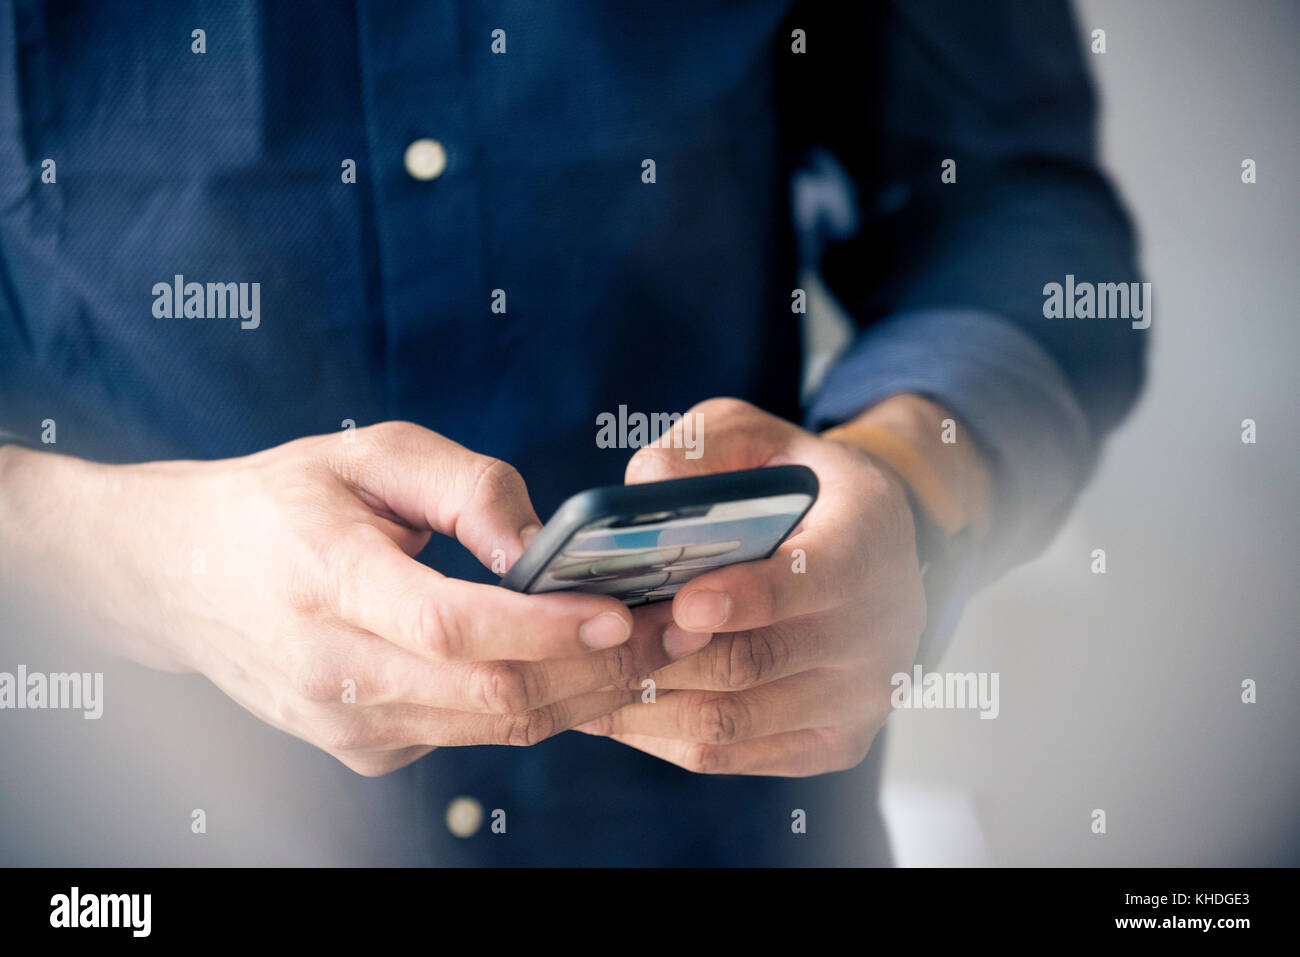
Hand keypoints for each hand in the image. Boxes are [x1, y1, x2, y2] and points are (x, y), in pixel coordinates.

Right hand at [0, 424, 687, 775]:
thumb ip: (464, 486)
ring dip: (584, 696)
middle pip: (487, 693)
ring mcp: (344, 723)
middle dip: (596, 670)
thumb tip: (541, 547)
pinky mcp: (361, 750)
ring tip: (650, 650)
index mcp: (324, 579)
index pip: (448, 625)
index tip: (618, 611)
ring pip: (491, 728)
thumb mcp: (368, 454)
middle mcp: (329, 669)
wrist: (181, 577)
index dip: (542, 627)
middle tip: (671, 629)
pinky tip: (581, 669)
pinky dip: (537, 707)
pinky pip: (470, 735)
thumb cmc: (283, 501)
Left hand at [575, 398, 929, 776]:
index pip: (812, 579)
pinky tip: (616, 709)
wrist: (876, 549)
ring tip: (579, 680)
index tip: (682, 601)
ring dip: (649, 703)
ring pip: (733, 720)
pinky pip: (734, 755)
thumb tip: (640, 491)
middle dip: (665, 654)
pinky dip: (664, 737)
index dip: (745, 597)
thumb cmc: (800, 488)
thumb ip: (700, 450)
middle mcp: (880, 628)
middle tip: (592, 644)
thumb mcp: (758, 439)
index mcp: (867, 540)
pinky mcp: (836, 741)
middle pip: (754, 660)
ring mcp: (861, 696)